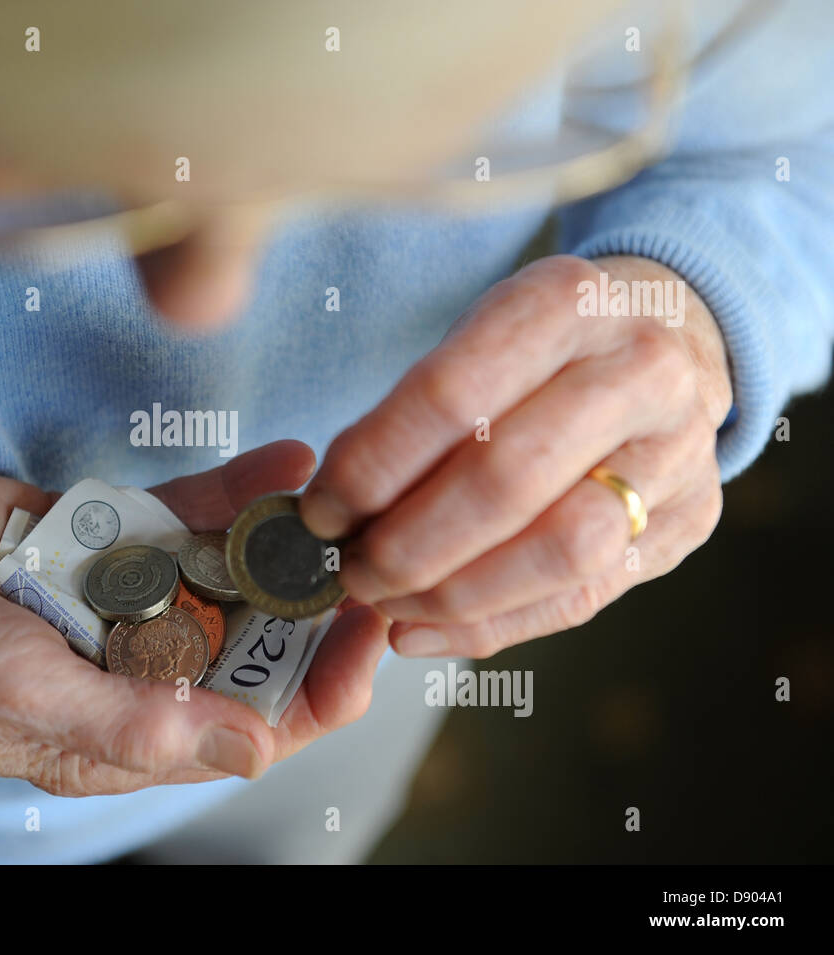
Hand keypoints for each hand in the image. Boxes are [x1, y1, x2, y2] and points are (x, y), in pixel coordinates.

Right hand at [0, 441, 388, 795]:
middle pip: (247, 650)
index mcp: (108, 731)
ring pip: (221, 576)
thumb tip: (252, 751)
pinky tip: (284, 463)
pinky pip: (174, 516)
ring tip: (345, 503)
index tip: (368, 640)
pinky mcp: (89, 531)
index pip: (241, 728)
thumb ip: (136, 724)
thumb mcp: (21, 698)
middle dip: (313, 612)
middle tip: (376, 558)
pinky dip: (227, 494)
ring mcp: (108, 595)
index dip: (314, 694)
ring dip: (282, 545)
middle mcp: (120, 667)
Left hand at [300, 254, 732, 657]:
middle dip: (408, 545)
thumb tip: (331, 514)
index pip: (452, 396)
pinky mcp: (691, 520)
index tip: (321, 510)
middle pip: (508, 481)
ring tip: (383, 603)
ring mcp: (679, 450)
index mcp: (567, 302)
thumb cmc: (541, 344)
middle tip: (349, 570)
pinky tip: (422, 630)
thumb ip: (409, 413)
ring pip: (561, 551)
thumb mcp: (476, 333)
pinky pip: (584, 599)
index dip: (373, 466)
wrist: (673, 333)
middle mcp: (640, 371)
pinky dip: (491, 626)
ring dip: (452, 595)